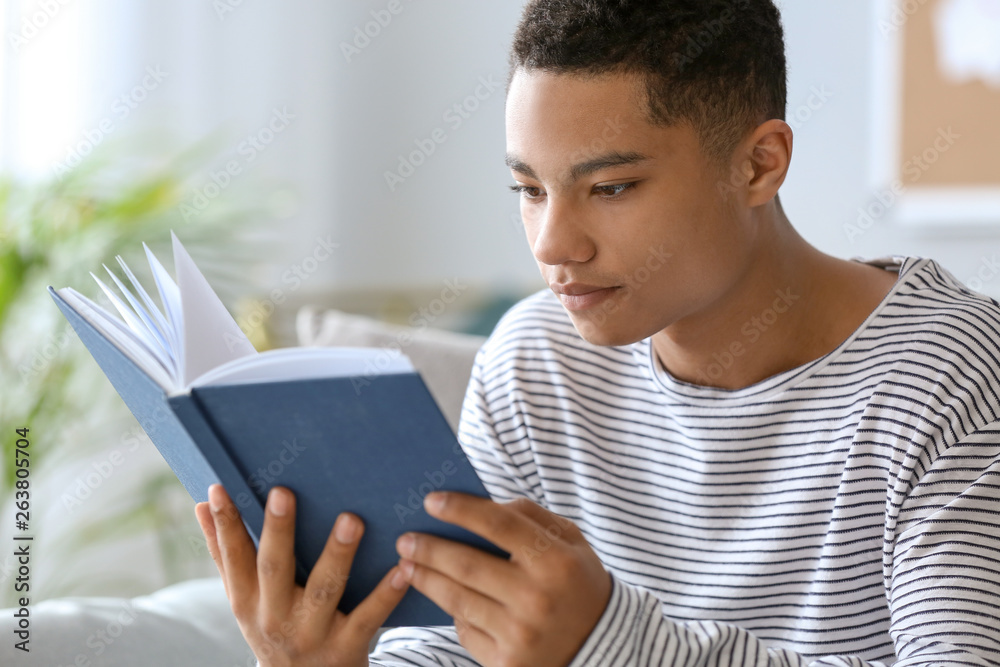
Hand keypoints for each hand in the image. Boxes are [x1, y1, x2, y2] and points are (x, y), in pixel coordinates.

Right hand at [195, 484, 409, 666]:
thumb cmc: (276, 629)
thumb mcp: (245, 601)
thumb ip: (226, 554)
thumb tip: (201, 503)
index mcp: (247, 602)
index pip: (233, 558)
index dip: (225, 526)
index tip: (220, 490)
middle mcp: (275, 618)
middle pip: (274, 569)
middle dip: (277, 531)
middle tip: (283, 492)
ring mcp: (312, 634)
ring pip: (325, 589)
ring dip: (338, 553)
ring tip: (351, 520)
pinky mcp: (347, 647)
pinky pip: (368, 617)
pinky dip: (386, 593)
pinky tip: (402, 568)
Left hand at [395, 492, 610, 666]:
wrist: (602, 646)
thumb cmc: (578, 583)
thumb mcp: (571, 542)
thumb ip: (531, 517)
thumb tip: (484, 503)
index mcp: (555, 561)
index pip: (499, 525)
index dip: (461, 510)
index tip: (431, 501)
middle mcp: (536, 599)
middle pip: (468, 565)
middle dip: (429, 549)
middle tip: (405, 539)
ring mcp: (520, 634)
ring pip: (458, 600)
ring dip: (426, 579)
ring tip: (407, 564)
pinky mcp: (506, 662)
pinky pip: (466, 631)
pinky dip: (452, 612)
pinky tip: (442, 597)